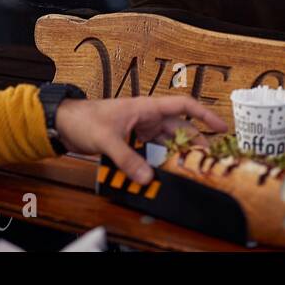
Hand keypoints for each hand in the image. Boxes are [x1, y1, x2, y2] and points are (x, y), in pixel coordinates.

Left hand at [54, 95, 228, 183]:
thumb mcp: (107, 138)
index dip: (204, 115)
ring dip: (177, 152)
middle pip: (179, 128)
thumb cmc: (84, 119)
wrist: (63, 123)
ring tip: (191, 167)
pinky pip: (151, 151)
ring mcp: (140, 129)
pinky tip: (165, 172)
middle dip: (195, 141)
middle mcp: (147, 117)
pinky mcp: (131, 140)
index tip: (221, 127)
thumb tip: (147, 177)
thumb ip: (127, 158)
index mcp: (146, 107)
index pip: (183, 106)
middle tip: (209, 158)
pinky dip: (159, 160)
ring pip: (166, 141)